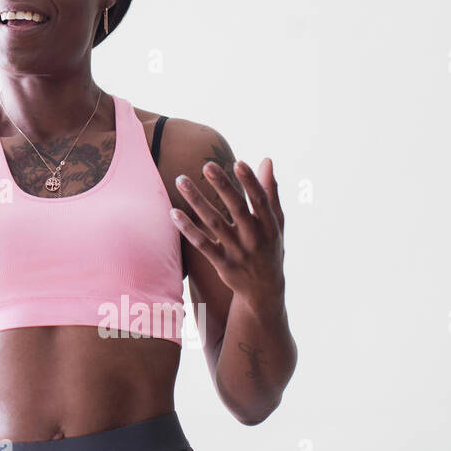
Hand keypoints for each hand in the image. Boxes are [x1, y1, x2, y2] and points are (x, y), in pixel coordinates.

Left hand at [170, 157, 285, 302]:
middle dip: (223, 186)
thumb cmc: (269, 247)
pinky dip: (188, 229)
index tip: (237, 162)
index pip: (260, 200)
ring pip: (214, 223)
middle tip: (207, 164)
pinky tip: (174, 212)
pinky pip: (202, 244)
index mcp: (270, 226)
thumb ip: (270, 192)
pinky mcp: (222, 264)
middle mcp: (254, 238)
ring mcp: (238, 252)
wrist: (264, 290)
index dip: (250, 182)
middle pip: (237, 209)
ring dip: (197, 201)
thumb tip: (266, 160)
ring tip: (181, 180)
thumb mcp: (276, 223)